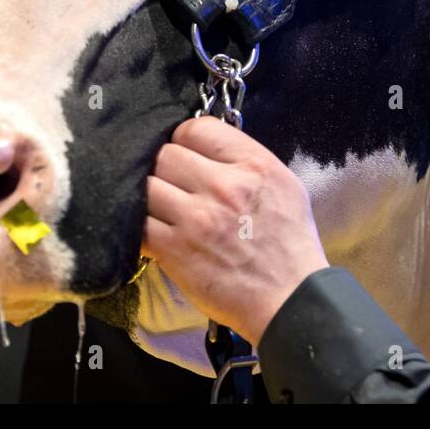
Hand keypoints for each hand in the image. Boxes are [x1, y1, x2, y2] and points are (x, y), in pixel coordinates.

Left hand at [140, 117, 329, 344]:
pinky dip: (140, 225)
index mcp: (253, 165)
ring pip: (145, 185)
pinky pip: (138, 223)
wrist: (290, 301)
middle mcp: (224, 186)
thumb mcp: (283, 184)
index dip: (185, 140)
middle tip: (172, 184)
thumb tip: (205, 147)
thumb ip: (244, 159)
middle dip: (165, 167)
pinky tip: (153, 230)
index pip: (196, 128)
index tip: (187, 156)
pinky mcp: (175, 250)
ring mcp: (196, 218)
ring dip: (149, 196)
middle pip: (165, 154)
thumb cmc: (289, 244)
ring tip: (160, 207)